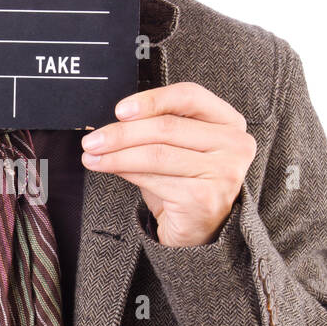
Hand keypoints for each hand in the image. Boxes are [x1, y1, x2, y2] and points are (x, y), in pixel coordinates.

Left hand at [80, 82, 255, 246]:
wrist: (200, 230)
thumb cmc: (187, 182)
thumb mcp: (176, 147)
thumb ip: (156, 128)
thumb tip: (114, 124)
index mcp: (230, 121)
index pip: (189, 96)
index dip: (151, 100)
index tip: (119, 110)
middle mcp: (234, 144)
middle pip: (167, 127)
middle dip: (122, 133)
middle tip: (93, 140)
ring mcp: (223, 172)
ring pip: (156, 154)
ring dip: (117, 154)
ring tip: (92, 155)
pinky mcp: (204, 197)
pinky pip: (154, 178)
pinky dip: (125, 171)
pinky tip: (108, 168)